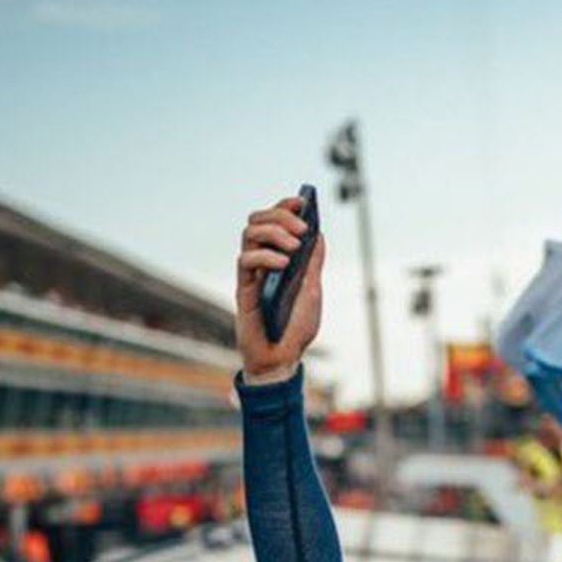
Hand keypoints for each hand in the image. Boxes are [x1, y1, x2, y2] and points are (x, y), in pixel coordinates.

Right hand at [235, 198, 324, 380]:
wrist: (283, 359)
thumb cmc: (296, 329)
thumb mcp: (312, 291)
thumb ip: (313, 263)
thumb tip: (319, 234)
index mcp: (278, 258)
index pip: (275, 221)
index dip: (286, 206)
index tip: (302, 201)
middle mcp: (261, 262)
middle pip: (257, 220)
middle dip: (279, 215)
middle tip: (301, 228)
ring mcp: (250, 274)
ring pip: (249, 234)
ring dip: (274, 232)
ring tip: (294, 248)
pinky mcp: (242, 289)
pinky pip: (245, 260)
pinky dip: (266, 256)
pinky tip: (283, 265)